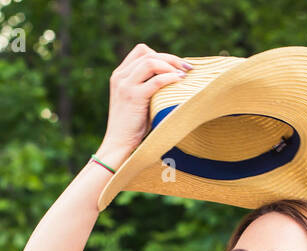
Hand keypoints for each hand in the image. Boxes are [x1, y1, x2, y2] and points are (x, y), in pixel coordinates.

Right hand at [98, 43, 193, 166]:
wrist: (119, 143)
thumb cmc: (133, 125)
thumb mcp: (138, 99)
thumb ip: (147, 85)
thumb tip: (174, 76)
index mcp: (119, 74)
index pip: (141, 51)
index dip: (161, 55)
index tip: (176, 65)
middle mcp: (120, 76)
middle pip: (148, 54)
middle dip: (170, 58)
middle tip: (187, 68)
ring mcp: (125, 85)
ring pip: (151, 62)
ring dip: (171, 65)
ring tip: (184, 75)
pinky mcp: (133, 96)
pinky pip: (156, 80)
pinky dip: (170, 78)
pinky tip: (179, 82)